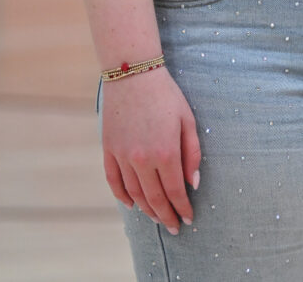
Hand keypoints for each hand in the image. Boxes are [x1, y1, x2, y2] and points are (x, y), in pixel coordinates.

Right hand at [100, 67, 200, 233]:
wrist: (133, 74)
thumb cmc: (166, 95)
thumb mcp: (188, 120)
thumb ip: (192, 154)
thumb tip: (193, 183)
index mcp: (166, 152)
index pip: (175, 191)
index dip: (182, 208)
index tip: (188, 219)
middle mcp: (142, 159)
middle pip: (155, 198)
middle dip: (166, 215)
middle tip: (174, 227)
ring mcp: (122, 156)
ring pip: (134, 194)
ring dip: (146, 210)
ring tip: (158, 218)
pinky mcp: (108, 150)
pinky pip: (114, 181)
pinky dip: (122, 196)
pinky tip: (132, 205)